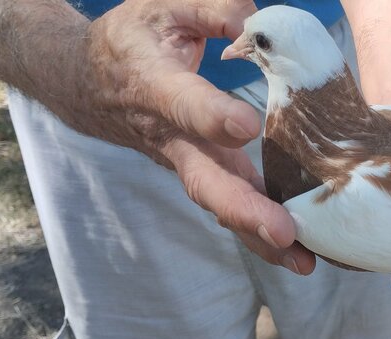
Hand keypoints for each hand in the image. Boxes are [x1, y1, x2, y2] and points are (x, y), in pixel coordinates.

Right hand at [76, 0, 314, 273]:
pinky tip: (297, 254)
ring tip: (302, 261)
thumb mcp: (163, 6)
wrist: (87, 82)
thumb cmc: (134, 39)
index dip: (211, 116)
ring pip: (218, 203)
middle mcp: (170, 134)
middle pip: (204, 179)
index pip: (184, 104)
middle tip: (284, 232)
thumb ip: (211, 9)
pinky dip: (258, 233)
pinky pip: (227, 206)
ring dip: (257, 235)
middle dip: (244, 208)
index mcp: (157, 86)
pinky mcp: (199, 173)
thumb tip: (255, 23)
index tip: (245, 126)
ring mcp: (184, 161)